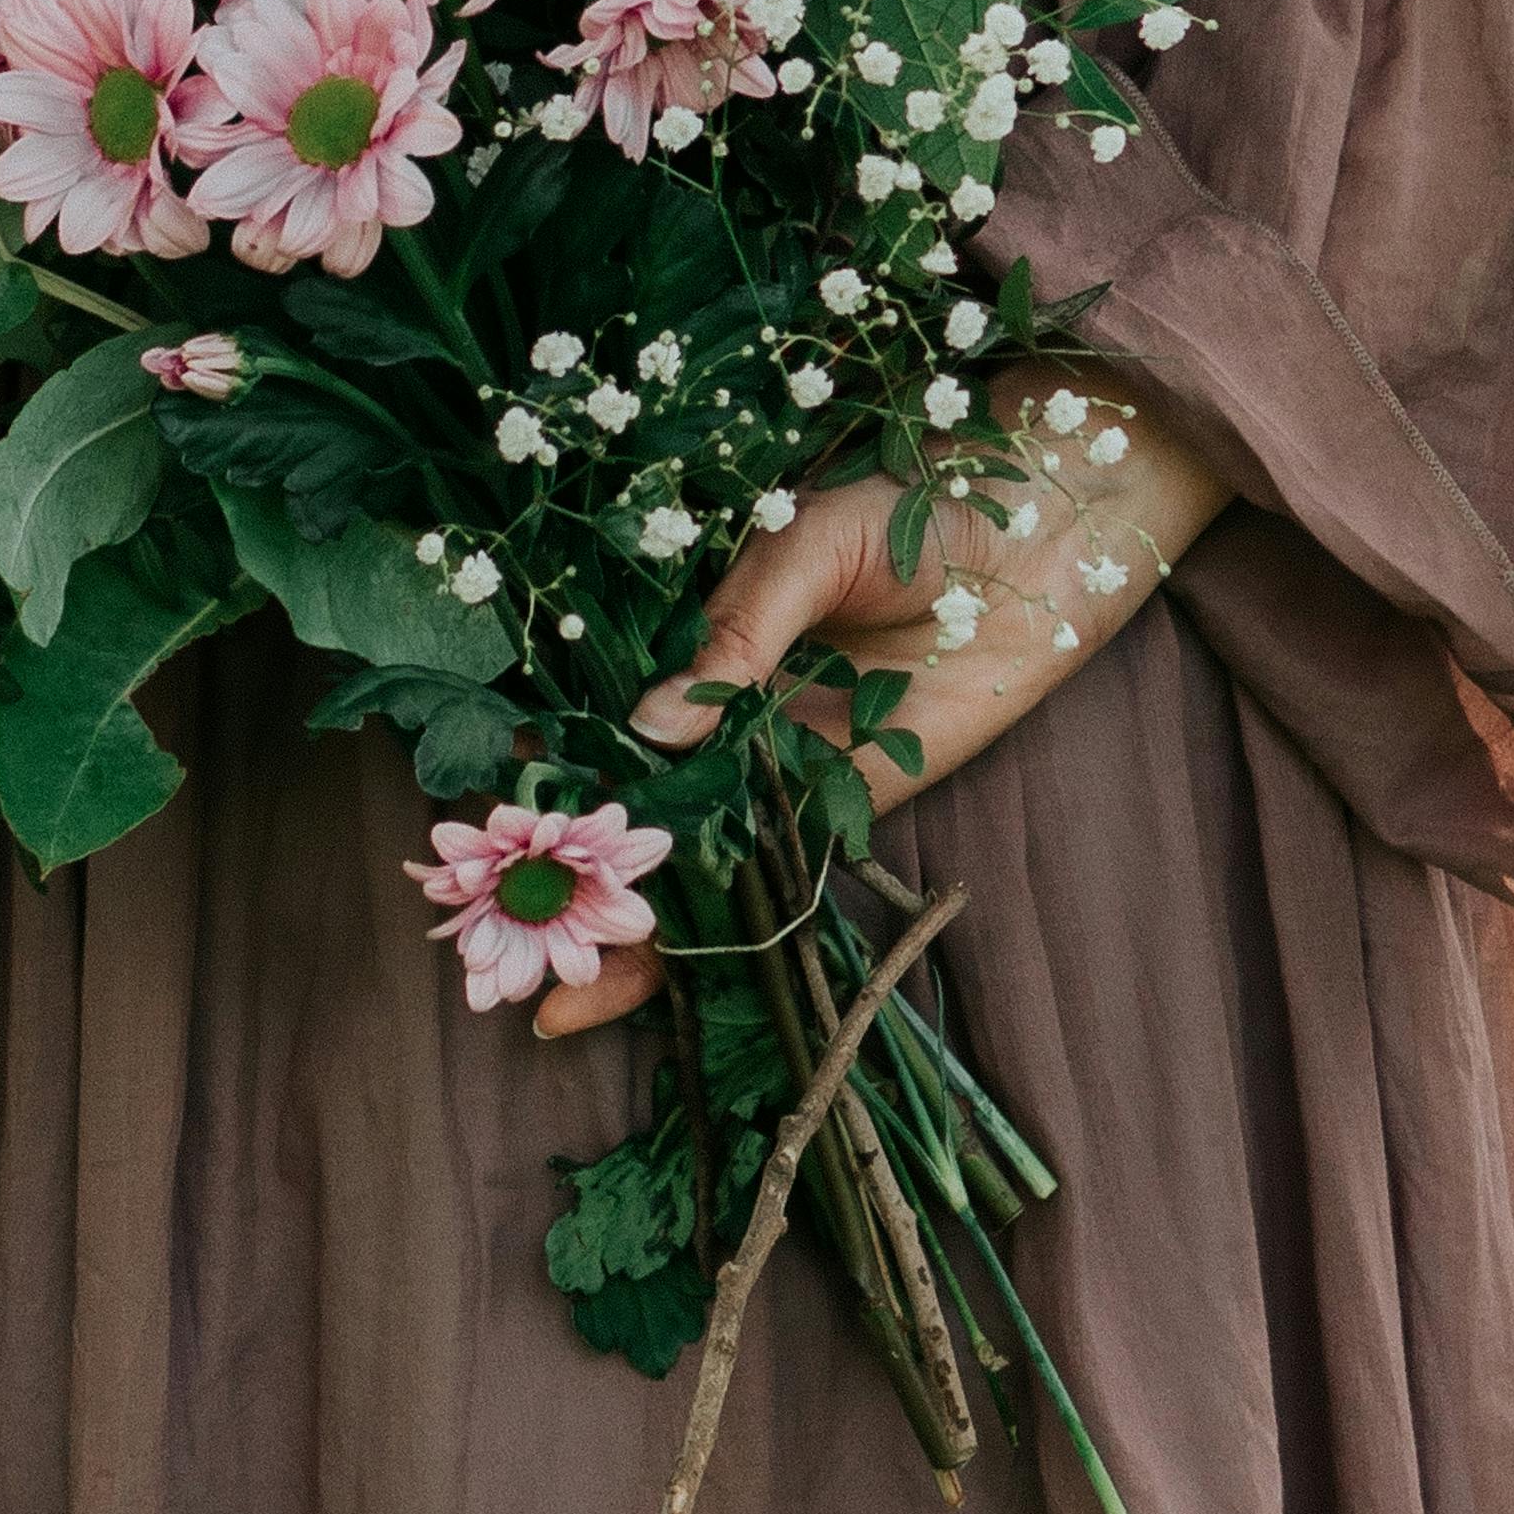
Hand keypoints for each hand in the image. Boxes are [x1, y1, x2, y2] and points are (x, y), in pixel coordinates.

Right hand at [536, 362, 1228, 1039]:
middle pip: (629, 817)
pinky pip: (772, 878)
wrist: (1037, 538)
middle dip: (567, 893)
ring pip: (689, 867)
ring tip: (554, 1001)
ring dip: (628, 937)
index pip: (600, 728)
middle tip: (502, 958)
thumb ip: (736, 634)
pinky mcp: (848, 806)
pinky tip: (656, 977)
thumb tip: (651, 723)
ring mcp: (782, 771)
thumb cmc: (914, 513)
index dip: (542, 783)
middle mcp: (725, 721)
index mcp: (696, 648)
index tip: (476, 836)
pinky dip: (717, 931)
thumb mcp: (803, 547)